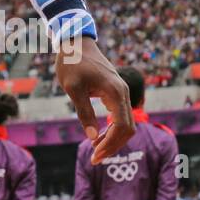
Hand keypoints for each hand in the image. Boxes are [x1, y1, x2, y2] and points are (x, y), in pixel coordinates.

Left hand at [55, 36, 132, 163]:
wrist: (75, 41)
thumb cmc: (72, 62)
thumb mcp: (73, 88)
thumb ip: (84, 112)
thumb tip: (93, 138)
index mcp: (116, 93)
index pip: (122, 127)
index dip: (110, 145)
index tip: (95, 156)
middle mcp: (124, 93)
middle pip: (128, 128)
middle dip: (113, 145)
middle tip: (95, 158)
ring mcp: (122, 91)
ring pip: (126, 122)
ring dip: (114, 138)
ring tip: (96, 149)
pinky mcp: (117, 91)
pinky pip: (121, 115)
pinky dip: (113, 128)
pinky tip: (99, 135)